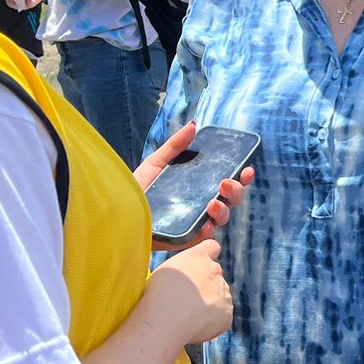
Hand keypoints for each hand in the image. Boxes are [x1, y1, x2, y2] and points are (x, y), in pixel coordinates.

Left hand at [139, 121, 252, 250]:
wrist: (117, 213)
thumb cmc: (135, 189)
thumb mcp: (155, 163)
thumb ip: (175, 146)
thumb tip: (194, 124)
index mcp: (198, 186)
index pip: (227, 180)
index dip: (241, 175)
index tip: (247, 167)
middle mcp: (201, 204)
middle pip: (230, 199)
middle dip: (236, 191)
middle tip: (227, 182)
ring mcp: (195, 222)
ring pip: (222, 218)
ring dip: (224, 209)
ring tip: (213, 202)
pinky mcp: (186, 239)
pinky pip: (204, 238)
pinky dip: (208, 230)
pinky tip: (205, 223)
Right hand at [148, 240, 233, 343]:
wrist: (164, 323)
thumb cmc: (156, 296)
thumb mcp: (166, 270)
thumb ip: (183, 267)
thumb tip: (187, 275)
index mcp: (198, 256)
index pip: (212, 247)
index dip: (208, 255)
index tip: (200, 265)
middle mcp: (214, 270)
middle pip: (215, 274)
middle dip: (206, 283)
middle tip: (188, 298)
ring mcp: (223, 292)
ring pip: (220, 295)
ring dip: (210, 302)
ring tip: (188, 315)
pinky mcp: (227, 313)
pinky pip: (222, 316)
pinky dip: (213, 321)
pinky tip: (195, 326)